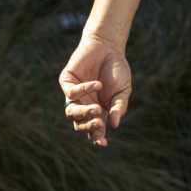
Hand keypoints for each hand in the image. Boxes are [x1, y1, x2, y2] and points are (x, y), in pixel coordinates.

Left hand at [58, 32, 131, 147]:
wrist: (109, 47)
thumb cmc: (117, 71)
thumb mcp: (123, 91)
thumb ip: (118, 107)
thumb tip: (115, 125)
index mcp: (98, 111)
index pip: (94, 130)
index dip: (98, 138)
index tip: (103, 143)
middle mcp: (84, 105)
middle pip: (80, 124)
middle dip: (89, 127)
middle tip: (99, 123)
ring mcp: (74, 95)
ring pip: (71, 112)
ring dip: (83, 114)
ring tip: (96, 109)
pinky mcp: (67, 82)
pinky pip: (71, 92)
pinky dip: (85, 90)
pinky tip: (97, 84)